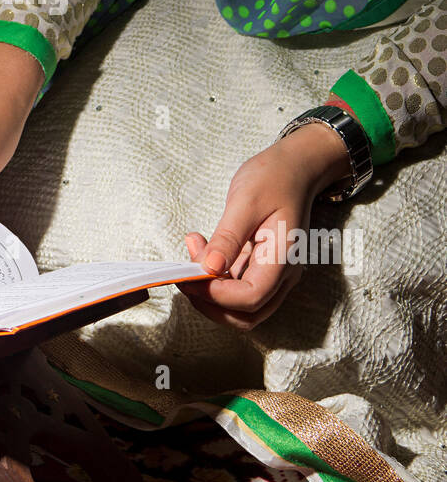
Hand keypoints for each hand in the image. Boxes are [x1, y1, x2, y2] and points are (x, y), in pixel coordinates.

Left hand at [176, 121, 351, 331]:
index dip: (216, 294)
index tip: (189, 275)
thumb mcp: (245, 201)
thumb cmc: (275, 177)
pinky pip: (237, 287)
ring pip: (241, 307)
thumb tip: (208, 267)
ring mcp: (273, 273)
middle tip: (184, 274)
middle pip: (246, 315)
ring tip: (191, 258)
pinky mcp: (261, 266)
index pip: (250, 298)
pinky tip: (201, 252)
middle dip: (210, 303)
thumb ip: (227, 237)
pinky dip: (215, 280)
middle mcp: (282, 274)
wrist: (297, 166)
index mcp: (282, 259)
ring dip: (210, 294)